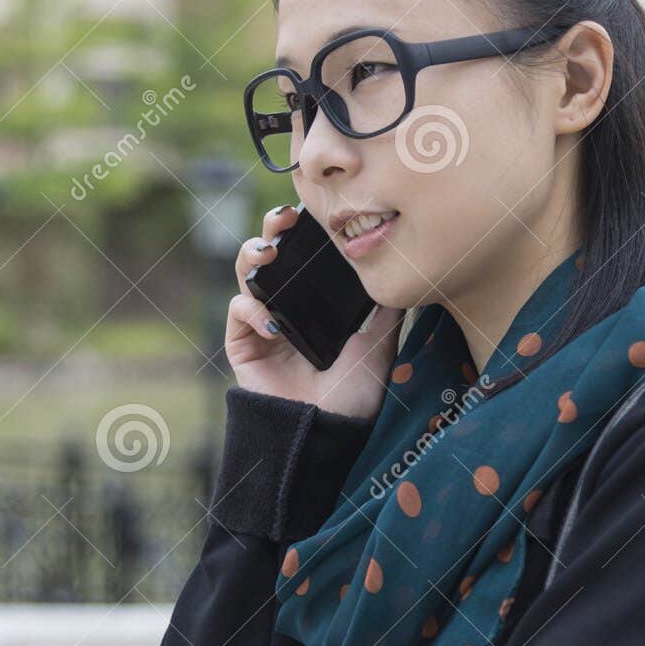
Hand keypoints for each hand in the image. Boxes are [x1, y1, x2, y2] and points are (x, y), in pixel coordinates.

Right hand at [225, 203, 403, 421]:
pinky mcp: (242, 345)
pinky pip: (238, 310)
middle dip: (272, 228)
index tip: (316, 211)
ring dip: (252, 255)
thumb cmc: (355, 395)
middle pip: (271, 255)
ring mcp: (262, 325)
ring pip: (248, 274)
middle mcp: (287, 308)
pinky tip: (274, 324)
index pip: (306, 257)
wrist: (328, 434)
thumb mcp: (379, 344)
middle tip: (284, 218)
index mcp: (316, 305)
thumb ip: (386, 310)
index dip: (304, 231)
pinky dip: (252, 309)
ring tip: (268, 252)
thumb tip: (405, 273)